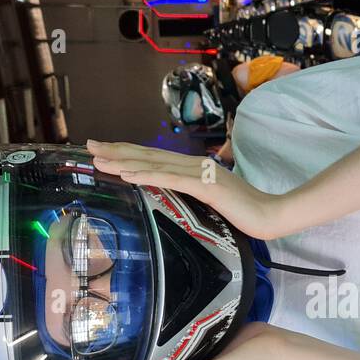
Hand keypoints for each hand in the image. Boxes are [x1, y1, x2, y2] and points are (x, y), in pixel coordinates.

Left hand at [87, 140, 284, 238]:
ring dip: (122, 160)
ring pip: (152, 163)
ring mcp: (198, 173)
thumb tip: (180, 196)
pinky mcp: (203, 185)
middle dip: (116, 150)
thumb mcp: (215, 200)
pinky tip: (126, 174)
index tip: (104, 150)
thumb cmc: (246, 211)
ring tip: (98, 158)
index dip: (128, 152)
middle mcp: (193, 164)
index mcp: (194, 168)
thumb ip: (197, 193)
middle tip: (88, 145)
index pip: (155, 157)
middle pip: (148, 154)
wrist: (270, 214)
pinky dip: (145, 174)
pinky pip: (168, 178)